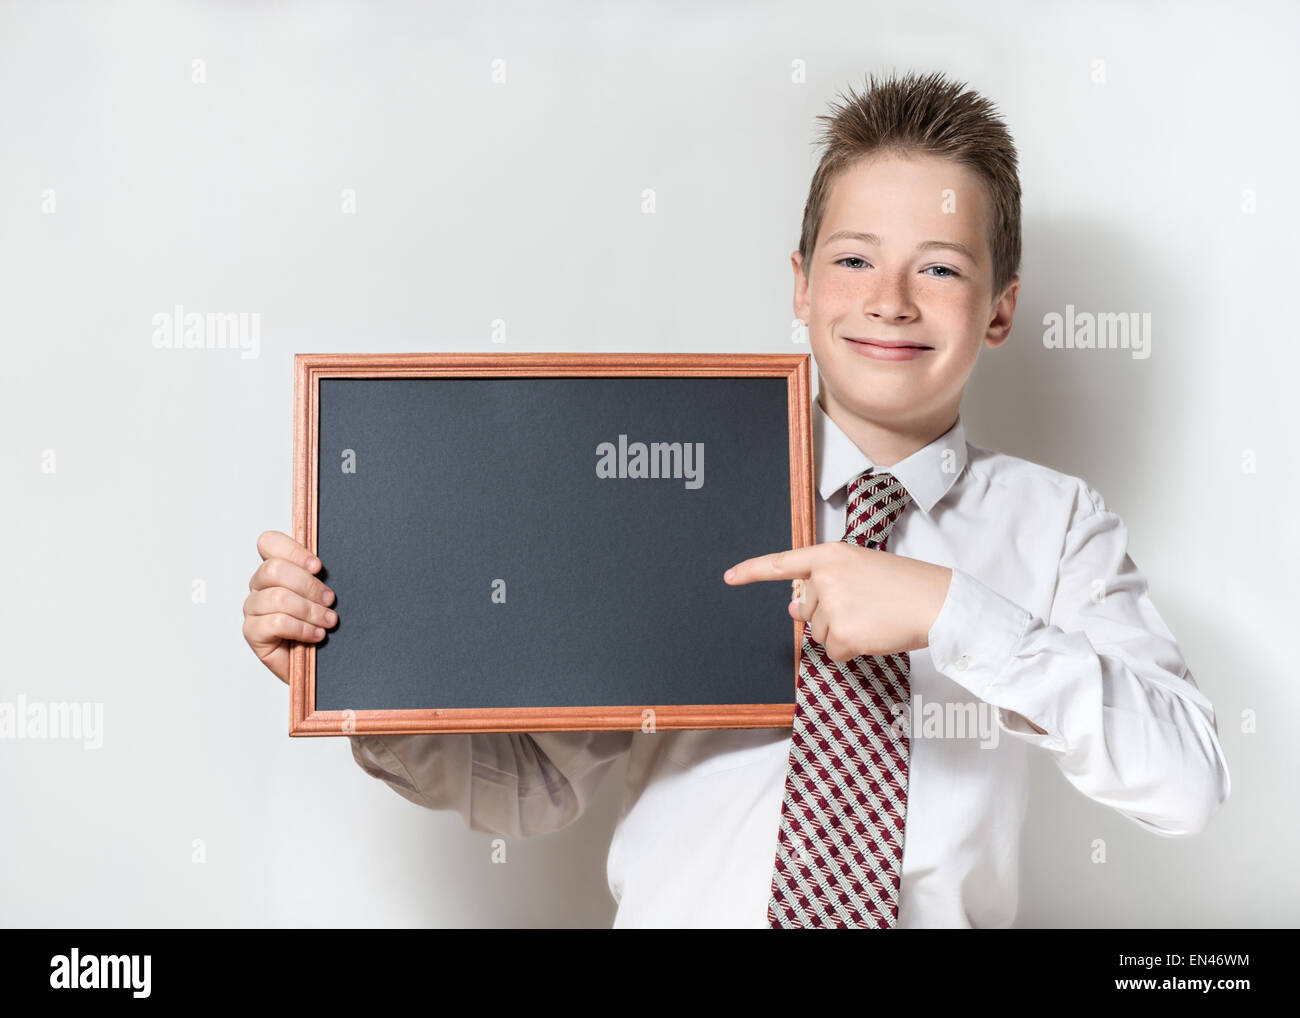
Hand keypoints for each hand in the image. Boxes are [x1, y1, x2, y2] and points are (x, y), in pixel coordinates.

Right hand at [242, 530, 336, 683]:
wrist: (315, 663)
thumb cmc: (319, 623)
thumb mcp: (322, 596)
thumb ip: (317, 577)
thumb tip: (323, 565)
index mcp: (274, 569)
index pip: (269, 543)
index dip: (294, 551)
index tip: (318, 567)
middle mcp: (259, 586)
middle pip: (274, 569)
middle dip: (308, 585)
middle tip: (330, 600)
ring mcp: (253, 608)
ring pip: (278, 597)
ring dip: (310, 610)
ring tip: (328, 621)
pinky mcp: (253, 632)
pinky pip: (277, 622)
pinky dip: (302, 628)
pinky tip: (316, 635)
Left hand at [723, 542, 951, 661]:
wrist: (936, 602)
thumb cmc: (904, 585)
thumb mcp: (859, 571)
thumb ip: (823, 585)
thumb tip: (790, 611)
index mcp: (829, 555)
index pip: (782, 563)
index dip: (752, 571)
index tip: (728, 577)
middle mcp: (823, 578)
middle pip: (807, 610)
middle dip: (830, 613)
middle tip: (866, 604)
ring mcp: (830, 607)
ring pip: (820, 633)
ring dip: (844, 632)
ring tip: (874, 616)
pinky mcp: (840, 635)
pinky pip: (834, 652)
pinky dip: (853, 650)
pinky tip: (874, 634)